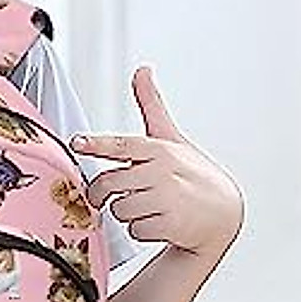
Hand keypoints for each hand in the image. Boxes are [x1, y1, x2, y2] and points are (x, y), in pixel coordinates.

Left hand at [70, 67, 242, 259]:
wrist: (223, 213)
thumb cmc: (192, 174)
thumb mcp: (171, 138)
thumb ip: (151, 107)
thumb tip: (142, 70)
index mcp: (159, 149)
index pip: (122, 145)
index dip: (97, 144)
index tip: (77, 142)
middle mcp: (162, 172)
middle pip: (109, 184)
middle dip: (102, 194)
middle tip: (104, 197)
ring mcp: (167, 199)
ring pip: (119, 209)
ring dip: (126, 213)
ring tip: (147, 207)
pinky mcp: (170, 225)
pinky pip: (134, 230)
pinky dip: (141, 231)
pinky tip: (158, 222)